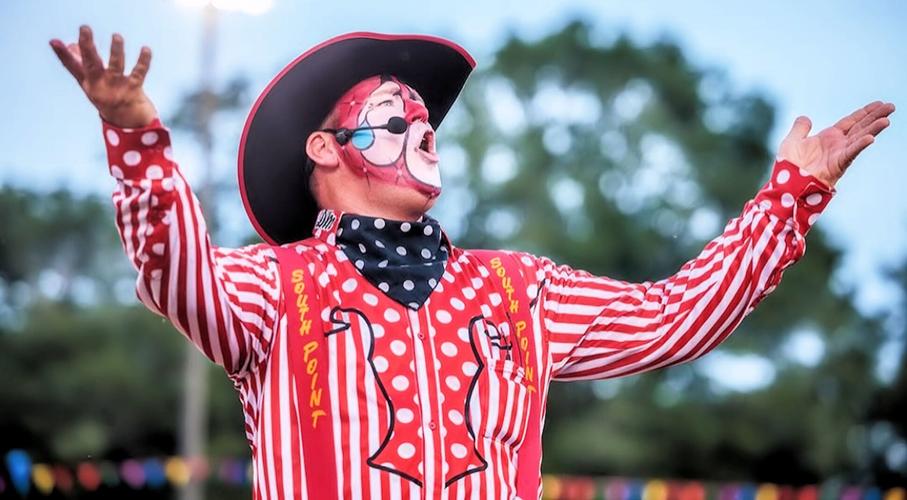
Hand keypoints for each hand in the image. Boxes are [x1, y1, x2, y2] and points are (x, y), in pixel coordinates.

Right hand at [50, 25, 158, 127]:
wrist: (129, 124)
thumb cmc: (109, 98)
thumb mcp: (93, 83)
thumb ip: (83, 64)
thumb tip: (72, 45)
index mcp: (88, 83)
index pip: (72, 66)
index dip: (63, 54)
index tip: (54, 41)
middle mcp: (100, 85)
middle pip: (91, 63)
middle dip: (87, 45)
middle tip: (84, 28)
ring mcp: (117, 88)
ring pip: (116, 66)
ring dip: (116, 51)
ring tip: (116, 36)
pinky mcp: (133, 90)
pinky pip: (138, 73)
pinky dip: (143, 61)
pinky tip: (146, 49)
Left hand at [777, 101, 894, 188]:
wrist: (787, 183)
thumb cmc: (789, 166)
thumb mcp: (792, 141)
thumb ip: (800, 128)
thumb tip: (805, 118)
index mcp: (829, 137)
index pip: (851, 121)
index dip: (864, 112)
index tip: (879, 103)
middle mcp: (838, 144)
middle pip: (861, 127)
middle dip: (875, 117)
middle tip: (891, 107)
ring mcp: (839, 154)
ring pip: (860, 138)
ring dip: (873, 129)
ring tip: (886, 120)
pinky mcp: (838, 164)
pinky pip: (851, 153)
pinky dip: (860, 145)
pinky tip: (870, 138)